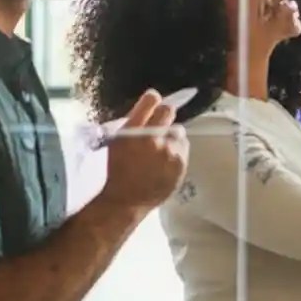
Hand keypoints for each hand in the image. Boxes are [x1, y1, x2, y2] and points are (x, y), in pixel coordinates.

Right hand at [99, 89, 189, 209]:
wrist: (126, 201)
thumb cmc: (118, 171)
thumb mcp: (117, 142)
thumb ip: (134, 122)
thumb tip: (151, 104)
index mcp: (132, 131)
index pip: (151, 100)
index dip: (152, 100)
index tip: (153, 102)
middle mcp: (152, 138)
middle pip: (168, 110)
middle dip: (164, 115)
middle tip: (160, 125)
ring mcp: (168, 151)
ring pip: (178, 130)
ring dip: (171, 136)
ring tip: (162, 150)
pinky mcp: (180, 163)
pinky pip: (183, 147)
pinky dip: (176, 151)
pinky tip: (166, 161)